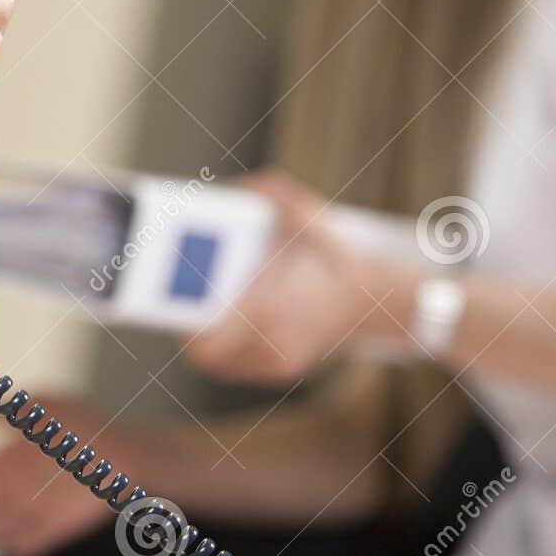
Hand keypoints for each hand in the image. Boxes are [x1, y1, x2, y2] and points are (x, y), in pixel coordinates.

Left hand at [0, 393, 133, 555]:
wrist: (124, 460)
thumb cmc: (86, 427)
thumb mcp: (46, 405)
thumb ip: (9, 410)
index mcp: (8, 461)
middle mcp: (14, 494)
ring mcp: (32, 518)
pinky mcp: (51, 534)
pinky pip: (17, 548)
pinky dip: (7, 543)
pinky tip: (6, 530)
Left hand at [186, 171, 416, 382]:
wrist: (384, 306)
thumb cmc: (343, 263)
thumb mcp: (316, 224)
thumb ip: (280, 199)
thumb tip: (246, 186)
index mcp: (281, 309)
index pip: (219, 331)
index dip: (188, 321)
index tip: (172, 296)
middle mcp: (277, 343)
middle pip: (210, 351)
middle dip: (186, 326)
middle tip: (171, 297)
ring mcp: (278, 362)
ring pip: (219, 362)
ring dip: (199, 338)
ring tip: (185, 307)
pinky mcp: (280, 369)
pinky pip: (235, 367)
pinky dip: (218, 347)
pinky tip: (209, 320)